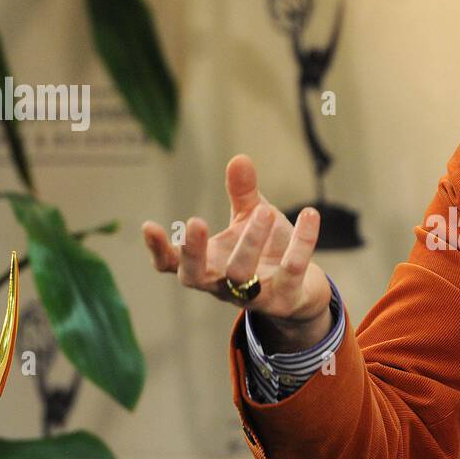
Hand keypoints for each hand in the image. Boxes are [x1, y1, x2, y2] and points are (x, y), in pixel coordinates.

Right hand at [142, 154, 332, 343]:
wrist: (303, 290)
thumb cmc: (266, 252)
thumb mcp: (250, 218)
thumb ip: (242, 194)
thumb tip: (239, 158)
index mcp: (208, 265)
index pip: (172, 264)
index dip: (159, 249)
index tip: (149, 225)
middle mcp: (223, 285)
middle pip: (195, 276)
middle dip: (193, 250)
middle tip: (195, 220)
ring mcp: (252, 297)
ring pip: (241, 275)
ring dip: (250, 242)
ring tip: (265, 211)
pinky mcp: (285, 299)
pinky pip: (291, 271)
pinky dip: (301, 242)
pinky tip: (310, 214)